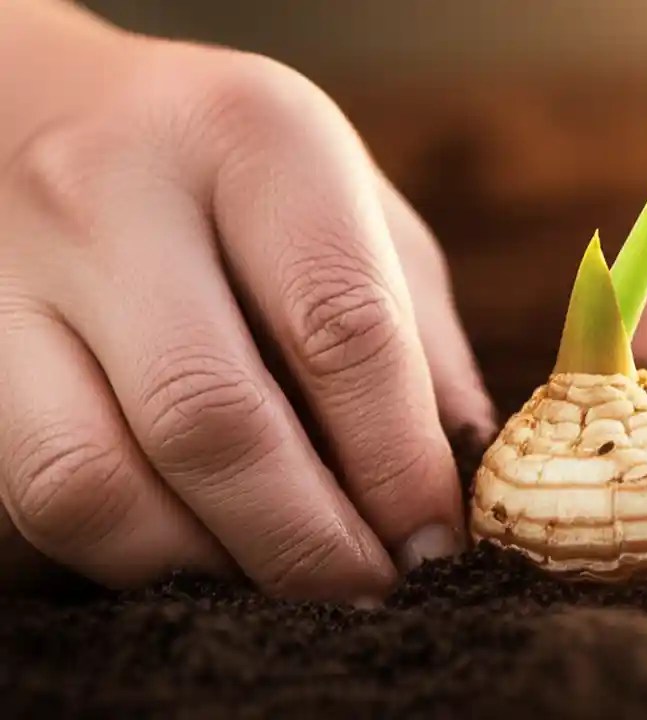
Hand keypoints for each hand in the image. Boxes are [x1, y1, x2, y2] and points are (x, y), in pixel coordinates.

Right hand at [0, 4, 493, 602]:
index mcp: (254, 139)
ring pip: (88, 481)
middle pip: (209, 418)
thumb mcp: (349, 203)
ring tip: (280, 583)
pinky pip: (30, 495)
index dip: (398, 465)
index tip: (434, 545)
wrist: (34, 101)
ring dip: (203, 566)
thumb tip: (463, 477)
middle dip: (306, 543)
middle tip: (368, 592)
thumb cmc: (232, 170)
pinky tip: (199, 546)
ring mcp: (9, 273)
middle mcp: (115, 194)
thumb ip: (413, 330)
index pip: (341, 328)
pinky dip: (127, 551)